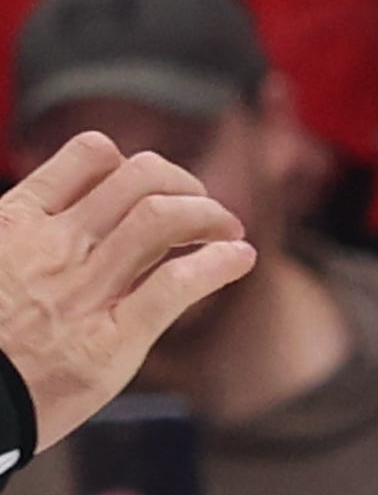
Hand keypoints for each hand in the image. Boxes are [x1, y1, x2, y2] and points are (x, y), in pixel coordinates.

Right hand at [0, 133, 253, 449]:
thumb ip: (23, 236)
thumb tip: (62, 215)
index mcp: (17, 223)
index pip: (90, 155)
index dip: (132, 163)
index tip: (150, 187)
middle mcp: (54, 247)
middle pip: (140, 178)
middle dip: (184, 184)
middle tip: (201, 207)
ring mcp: (83, 291)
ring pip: (161, 218)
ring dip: (209, 215)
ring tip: (227, 230)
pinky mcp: (111, 339)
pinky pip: (175, 285)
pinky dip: (219, 264)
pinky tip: (238, 259)